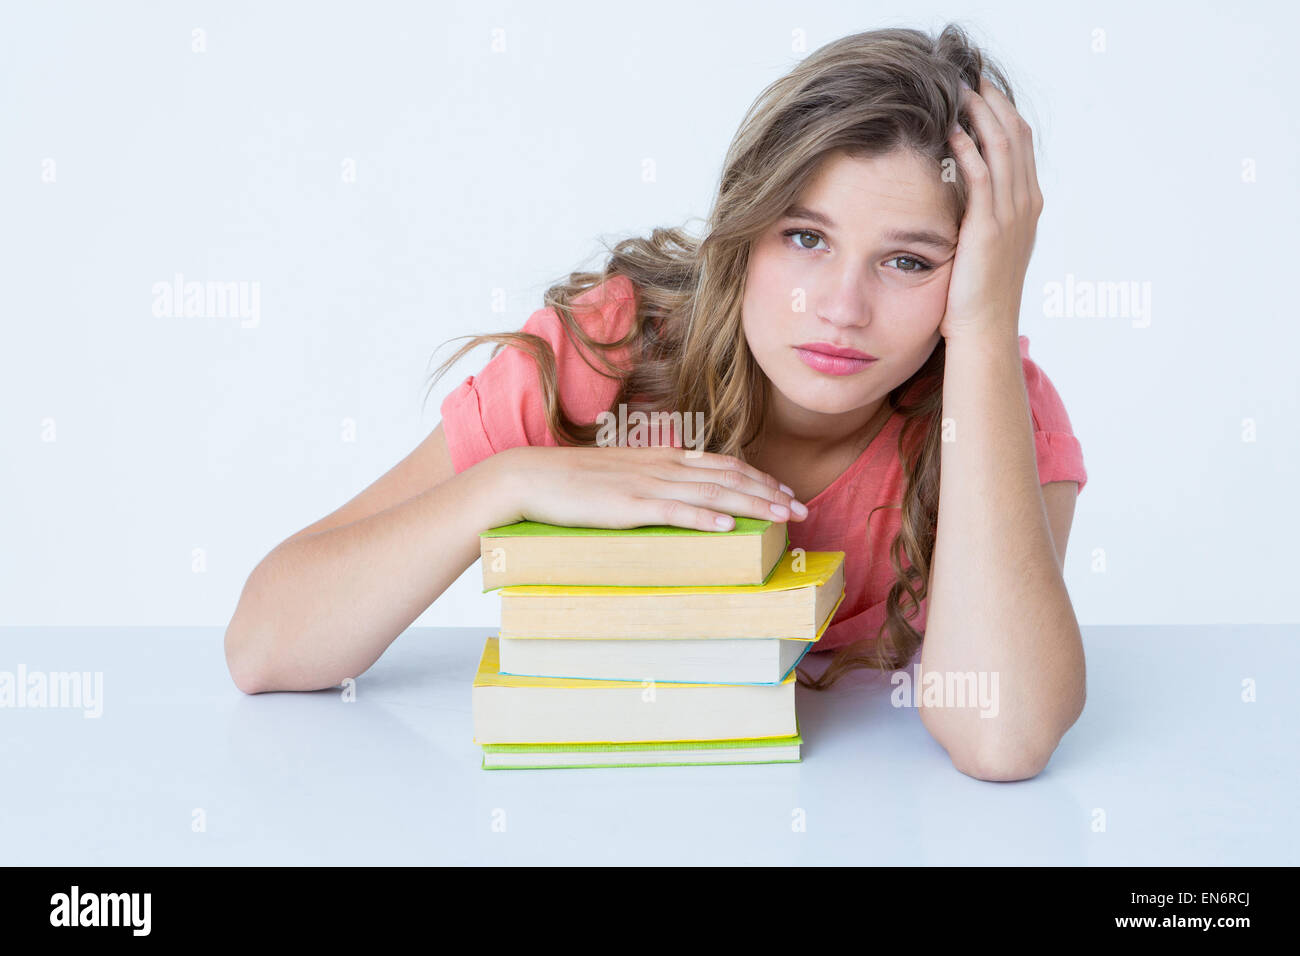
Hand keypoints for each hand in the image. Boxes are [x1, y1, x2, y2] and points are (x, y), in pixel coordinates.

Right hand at [494, 444, 808, 531]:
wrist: (532, 477)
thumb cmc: (573, 482)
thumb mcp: (622, 476)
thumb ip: (652, 481)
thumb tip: (678, 495)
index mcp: (661, 458)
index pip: (722, 464)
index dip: (758, 478)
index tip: (785, 493)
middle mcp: (662, 466)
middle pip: (728, 477)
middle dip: (769, 493)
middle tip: (801, 510)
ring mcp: (647, 485)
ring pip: (712, 492)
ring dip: (752, 504)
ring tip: (782, 517)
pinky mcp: (630, 506)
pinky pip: (676, 511)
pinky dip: (706, 517)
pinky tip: (729, 526)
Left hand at [940, 76, 1043, 342]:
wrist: (984, 330)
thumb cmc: (976, 295)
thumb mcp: (987, 247)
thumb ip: (983, 215)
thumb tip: (961, 192)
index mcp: (1027, 205)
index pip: (1020, 143)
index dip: (1002, 111)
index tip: (981, 88)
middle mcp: (1025, 205)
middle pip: (1015, 135)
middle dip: (993, 101)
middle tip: (969, 76)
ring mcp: (1011, 216)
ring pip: (1001, 149)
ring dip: (979, 115)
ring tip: (958, 91)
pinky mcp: (989, 228)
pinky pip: (981, 177)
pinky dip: (967, 149)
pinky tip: (950, 131)